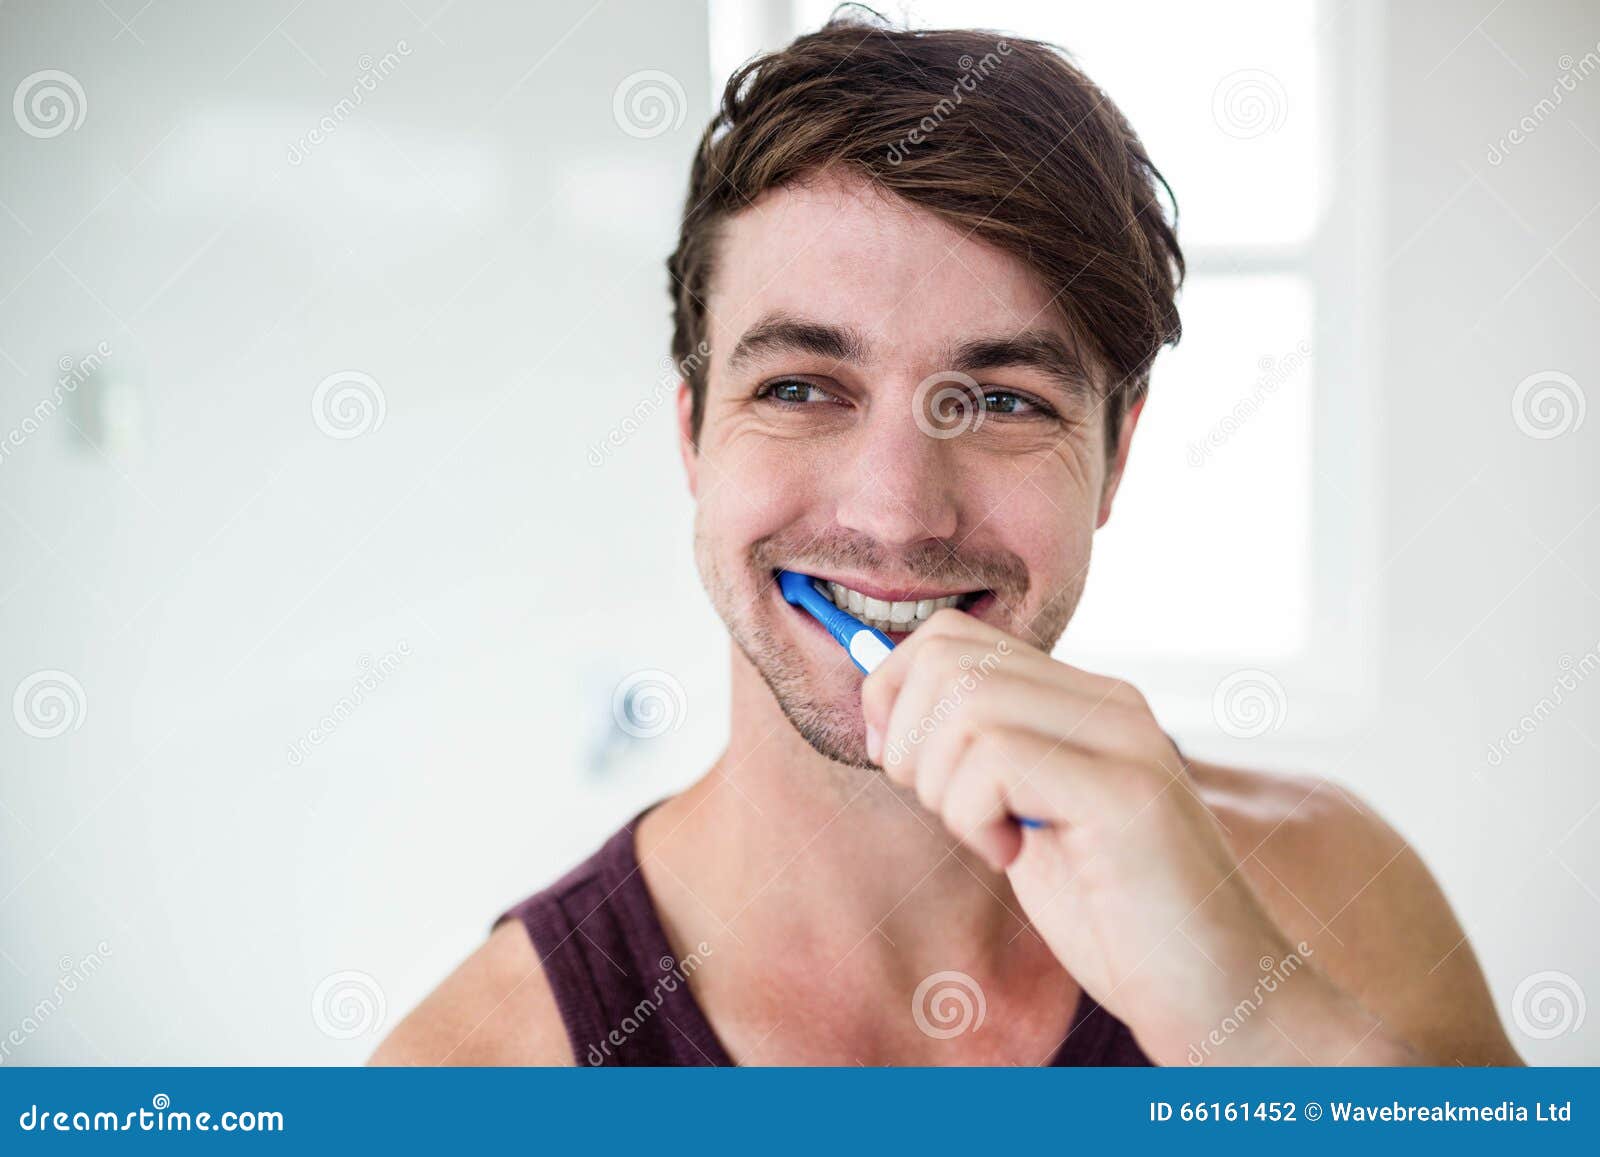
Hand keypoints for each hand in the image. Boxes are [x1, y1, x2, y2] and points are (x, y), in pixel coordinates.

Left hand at [861, 608, 1411, 1064]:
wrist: (1216, 993)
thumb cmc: (1114, 919)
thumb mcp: (1027, 819)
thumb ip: (978, 758)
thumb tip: (885, 713)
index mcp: (1083, 699)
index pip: (953, 636)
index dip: (894, 692)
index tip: (901, 765)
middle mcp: (1107, 701)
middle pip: (948, 657)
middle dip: (907, 738)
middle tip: (944, 807)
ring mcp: (1122, 740)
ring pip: (965, 704)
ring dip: (943, 785)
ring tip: (988, 837)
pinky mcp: (1124, 793)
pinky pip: (995, 758)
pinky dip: (973, 816)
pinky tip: (1014, 856)